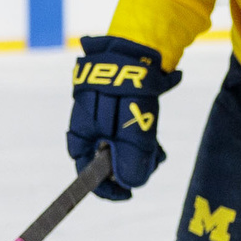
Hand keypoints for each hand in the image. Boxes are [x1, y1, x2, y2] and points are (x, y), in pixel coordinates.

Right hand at [66, 35, 178, 200]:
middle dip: (129, 167)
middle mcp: (88, 125)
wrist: (138, 46)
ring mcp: (101, 114)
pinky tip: (156, 136)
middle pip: (105, 160)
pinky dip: (140, 135)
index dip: (105, 188)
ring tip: (158, 150)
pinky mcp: (116, 104)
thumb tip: (132, 183)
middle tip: (152, 164)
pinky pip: (125, 128)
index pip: (85, 172)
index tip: (127, 194)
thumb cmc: (131, 89)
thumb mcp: (134, 131)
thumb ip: (131, 160)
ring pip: (118, 145)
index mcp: (82, 132)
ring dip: (139, 151)